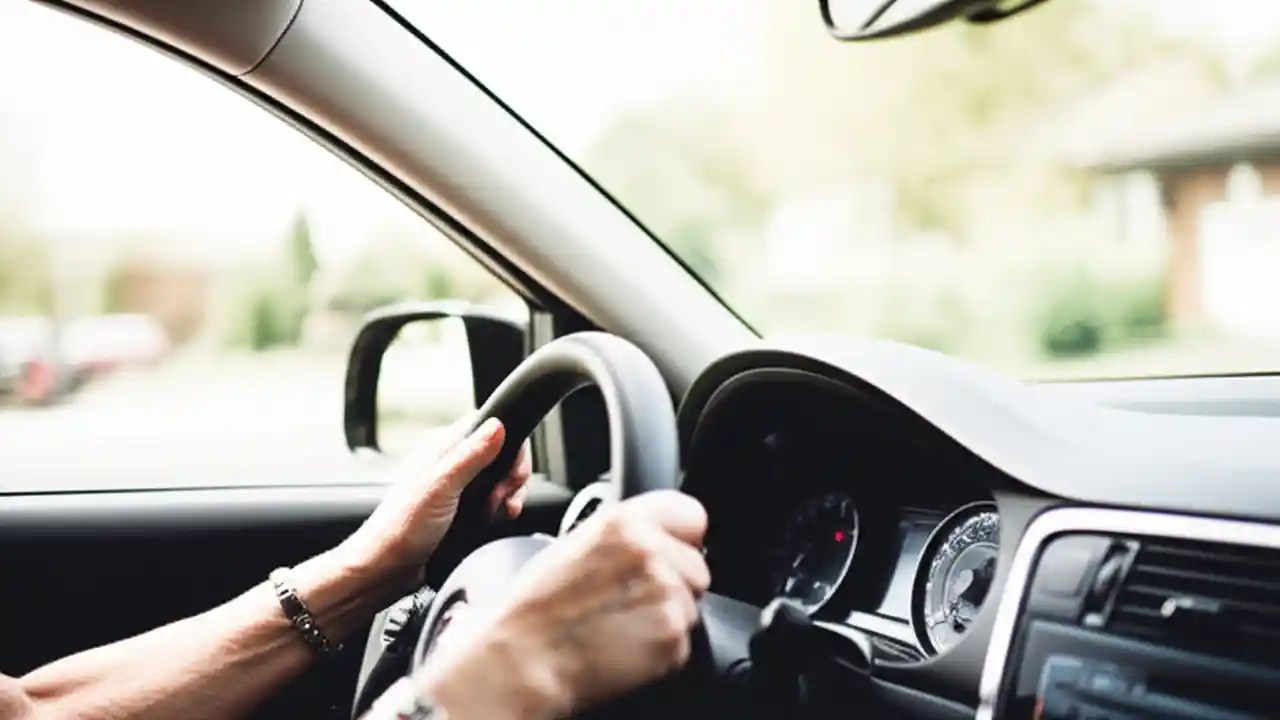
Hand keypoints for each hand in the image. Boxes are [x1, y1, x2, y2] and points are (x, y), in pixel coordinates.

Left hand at [340, 417, 530, 594]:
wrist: (385, 571)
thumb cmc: (401, 529)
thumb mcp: (440, 487)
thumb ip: (470, 456)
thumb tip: (497, 425)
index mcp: (440, 446)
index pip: (488, 425)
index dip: (510, 444)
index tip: (512, 470)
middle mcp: (449, 462)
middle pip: (500, 453)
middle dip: (512, 475)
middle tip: (503, 495)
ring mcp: (455, 486)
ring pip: (499, 479)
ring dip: (508, 495)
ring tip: (499, 510)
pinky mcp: (460, 509)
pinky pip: (492, 501)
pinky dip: (500, 509)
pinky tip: (496, 519)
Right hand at [417, 491, 709, 719]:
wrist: (521, 658)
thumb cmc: (536, 606)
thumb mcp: (578, 543)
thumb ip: (626, 534)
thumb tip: (658, 538)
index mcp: (627, 521)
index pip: (693, 515)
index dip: (683, 539)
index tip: (671, 553)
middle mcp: (652, 552)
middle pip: (698, 566)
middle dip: (676, 584)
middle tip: (632, 601)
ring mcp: (666, 595)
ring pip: (691, 606)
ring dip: (667, 618)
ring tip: (621, 625)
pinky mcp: (671, 638)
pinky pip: (682, 642)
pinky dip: (661, 651)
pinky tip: (624, 647)